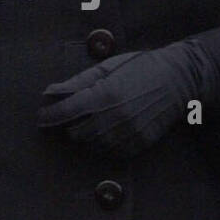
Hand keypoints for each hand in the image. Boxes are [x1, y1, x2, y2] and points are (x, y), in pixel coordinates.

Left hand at [37, 43, 201, 160]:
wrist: (179, 79)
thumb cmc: (141, 67)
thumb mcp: (108, 67)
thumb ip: (78, 82)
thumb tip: (50, 92)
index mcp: (104, 94)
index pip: (65, 112)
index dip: (48, 116)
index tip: (41, 117)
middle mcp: (114, 117)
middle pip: (76, 134)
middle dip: (69, 126)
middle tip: (72, 116)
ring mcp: (128, 133)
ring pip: (93, 145)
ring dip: (87, 136)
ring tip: (94, 121)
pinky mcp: (139, 143)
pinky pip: (112, 152)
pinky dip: (105, 144)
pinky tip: (110, 130)